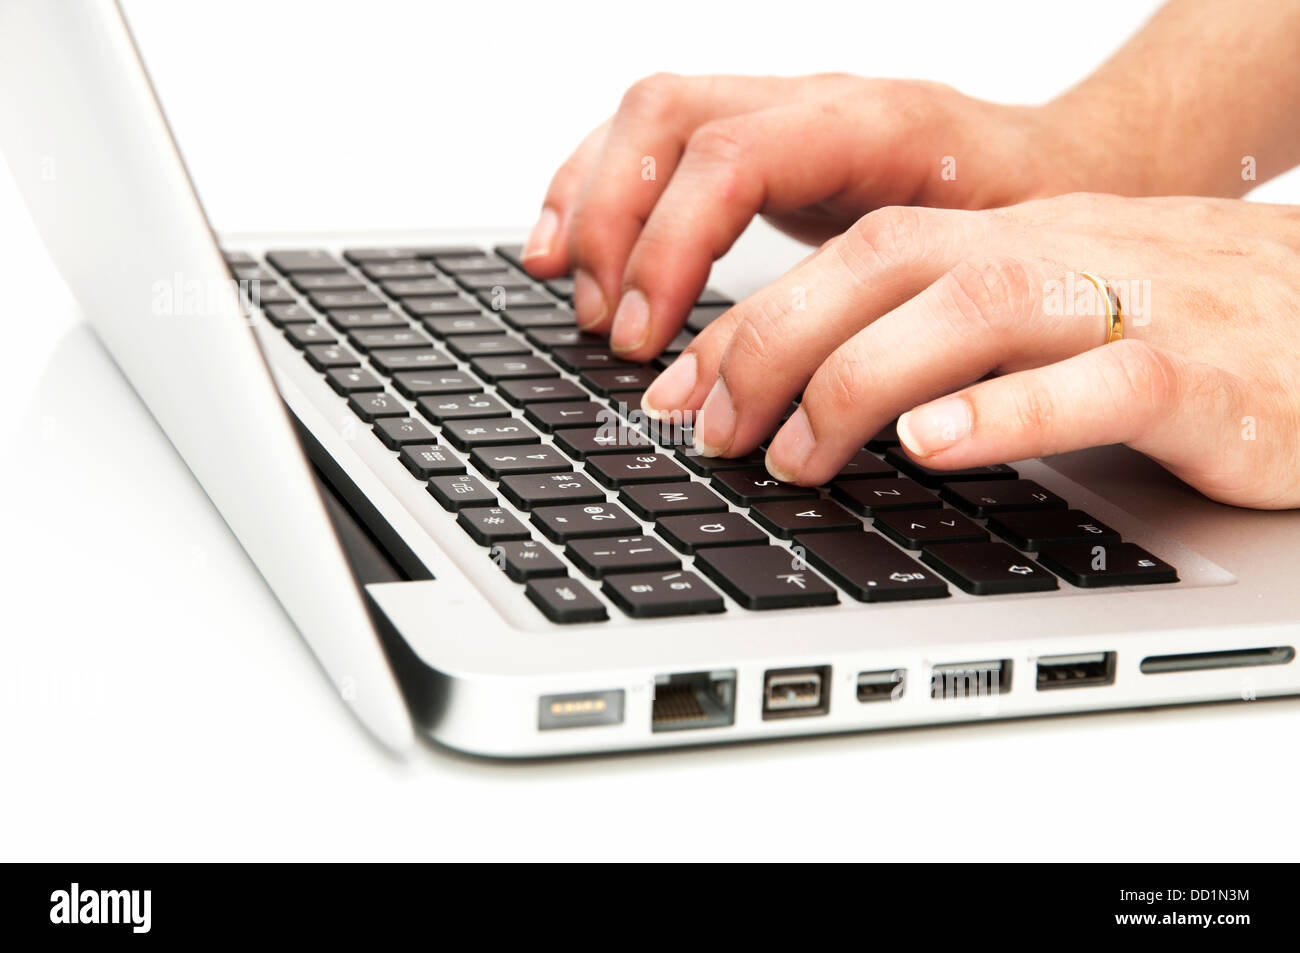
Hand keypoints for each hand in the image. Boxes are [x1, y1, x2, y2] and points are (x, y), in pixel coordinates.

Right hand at [518, 73, 1118, 355]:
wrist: (1067, 170)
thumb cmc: (1036, 223)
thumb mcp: (991, 277)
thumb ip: (907, 325)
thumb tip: (826, 411)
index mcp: (876, 127)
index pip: (734, 158)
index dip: (672, 247)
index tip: (647, 339)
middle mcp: (818, 102)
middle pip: (671, 117)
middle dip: (616, 225)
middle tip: (612, 327)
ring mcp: (785, 113)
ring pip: (652, 116)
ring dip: (592, 201)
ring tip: (573, 288)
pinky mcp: (762, 141)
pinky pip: (658, 139)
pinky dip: (601, 189)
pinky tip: (577, 246)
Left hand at [641, 193, 1299, 508]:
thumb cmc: (1184, 324)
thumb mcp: (1045, 316)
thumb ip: (941, 340)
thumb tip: (810, 394)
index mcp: (1008, 240)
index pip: (853, 256)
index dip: (754, 319)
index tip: (678, 391)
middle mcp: (1055, 253)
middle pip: (886, 262)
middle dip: (774, 343)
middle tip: (710, 432)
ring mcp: (1133, 305)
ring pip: (978, 306)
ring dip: (860, 380)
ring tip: (791, 455)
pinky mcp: (1206, 376)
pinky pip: (1104, 381)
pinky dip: (1009, 411)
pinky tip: (932, 447)